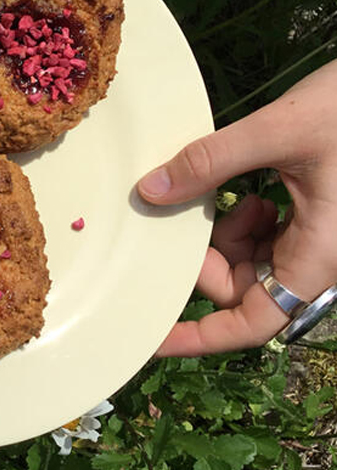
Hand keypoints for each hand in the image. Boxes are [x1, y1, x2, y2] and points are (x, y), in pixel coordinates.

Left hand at [137, 59, 336, 355]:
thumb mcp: (280, 131)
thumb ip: (211, 162)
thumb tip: (150, 191)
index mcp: (319, 256)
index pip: (253, 323)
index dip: (201, 337)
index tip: (154, 338)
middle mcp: (320, 260)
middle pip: (243, 290)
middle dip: (207, 260)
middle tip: (191, 216)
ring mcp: (318, 243)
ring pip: (251, 266)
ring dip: (226, 239)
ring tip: (237, 197)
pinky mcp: (316, 224)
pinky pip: (267, 243)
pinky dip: (245, 225)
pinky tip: (254, 195)